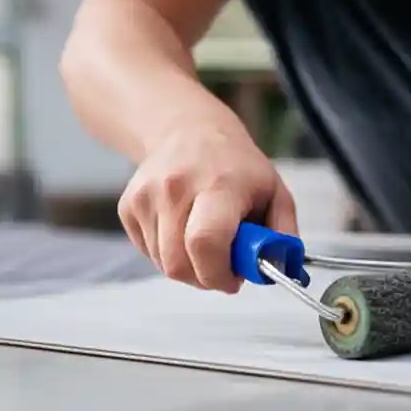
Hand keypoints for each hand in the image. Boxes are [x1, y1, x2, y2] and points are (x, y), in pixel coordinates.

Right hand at [118, 122, 296, 292]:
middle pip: (178, 263)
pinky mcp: (128, 205)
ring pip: (163, 263)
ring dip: (188, 267)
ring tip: (206, 242)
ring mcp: (147, 196)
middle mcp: (176, 187)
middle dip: (204, 278)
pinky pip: (148, 252)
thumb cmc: (237, 167)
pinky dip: (168, 254)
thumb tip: (281, 271)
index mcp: (219, 184)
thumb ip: (282, 236)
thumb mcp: (275, 193)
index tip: (233, 279)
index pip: (205, 242)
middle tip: (222, 268)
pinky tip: (183, 232)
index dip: (218, 274)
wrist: (190, 131)